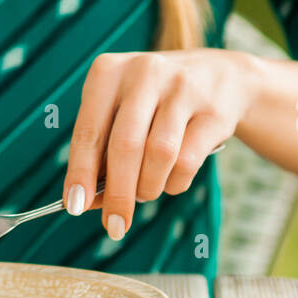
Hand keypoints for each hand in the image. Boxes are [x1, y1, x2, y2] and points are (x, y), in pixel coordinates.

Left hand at [62, 49, 256, 239]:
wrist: (222, 77)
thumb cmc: (155, 103)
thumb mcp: (121, 113)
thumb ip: (101, 152)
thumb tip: (86, 201)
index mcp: (108, 72)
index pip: (88, 131)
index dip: (80, 173)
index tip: (75, 205)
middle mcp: (144, 73)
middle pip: (125, 146)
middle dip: (117, 194)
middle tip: (115, 225)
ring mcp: (182, 88)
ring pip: (159, 155)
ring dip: (148, 188)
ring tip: (144, 193)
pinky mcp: (214, 110)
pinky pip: (188, 161)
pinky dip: (174, 183)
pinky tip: (170, 181)